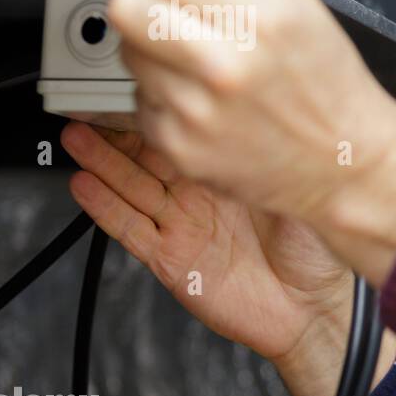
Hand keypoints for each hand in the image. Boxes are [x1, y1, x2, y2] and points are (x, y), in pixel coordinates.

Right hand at [60, 122, 395, 395]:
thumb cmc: (320, 253)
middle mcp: (204, 197)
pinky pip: (132, 230)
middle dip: (120, 129)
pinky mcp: (172, 259)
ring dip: (103, 162)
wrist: (314, 310)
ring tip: (76, 136)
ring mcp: (185, 226)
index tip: (141, 86)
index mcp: (234, 175)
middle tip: (91, 101)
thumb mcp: (300, 190)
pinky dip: (106, 208)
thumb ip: (268, 159)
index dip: (164, 113)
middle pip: (151, 156)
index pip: (190, 137)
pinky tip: (84, 185)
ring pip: (133, 187)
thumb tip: (255, 116)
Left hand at [105, 0, 395, 284]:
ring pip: (128, 51)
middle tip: (164, 4)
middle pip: (124, 4)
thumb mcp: (299, 3)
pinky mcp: (180, 148)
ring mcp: (197, 111)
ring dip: (154, 48)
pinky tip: (206, 101)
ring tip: (201, 61)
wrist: (346, 162)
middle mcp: (225, 64)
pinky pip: (141, 100)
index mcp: (260, 16)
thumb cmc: (328, 83)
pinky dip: (166, 95)